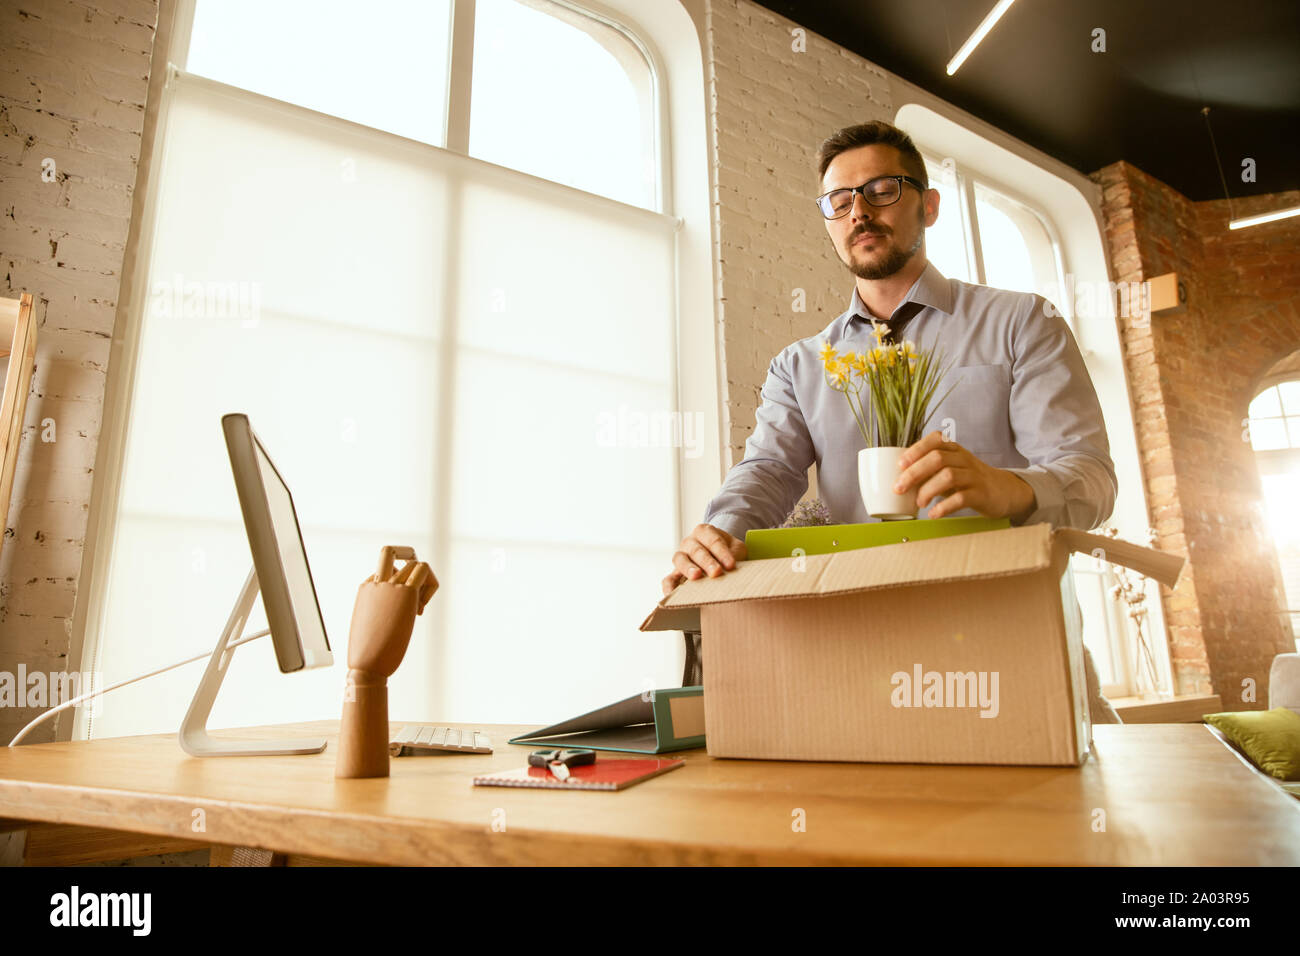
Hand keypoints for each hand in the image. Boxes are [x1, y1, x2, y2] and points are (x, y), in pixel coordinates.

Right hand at [662, 524, 747, 595]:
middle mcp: (689, 542)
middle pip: (696, 550)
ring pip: (680, 559)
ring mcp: (681, 556)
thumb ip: (735, 554)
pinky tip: (672, 593)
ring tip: (696, 577)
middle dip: (707, 561)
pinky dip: (669, 585)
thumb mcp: (736, 548)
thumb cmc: (728, 551)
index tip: (731, 565)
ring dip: (688, 568)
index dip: (722, 552)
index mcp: (704, 531)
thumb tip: (732, 567)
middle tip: (716, 572)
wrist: (720, 557)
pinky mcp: (675, 573)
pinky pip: (668, 578)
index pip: (713, 540)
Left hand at [893, 431, 1035, 521]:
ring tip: (919, 503)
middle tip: (899, 488)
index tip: (900, 464)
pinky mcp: (981, 494)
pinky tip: (934, 513)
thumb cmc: (967, 480)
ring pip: (948, 476)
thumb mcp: (949, 468)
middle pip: (937, 458)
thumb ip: (927, 470)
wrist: (1002, 491)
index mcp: (954, 449)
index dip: (916, 450)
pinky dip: (944, 506)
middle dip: (914, 473)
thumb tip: (897, 479)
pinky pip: (962, 498)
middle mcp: (964, 459)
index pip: (935, 440)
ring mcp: (974, 476)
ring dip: (928, 490)